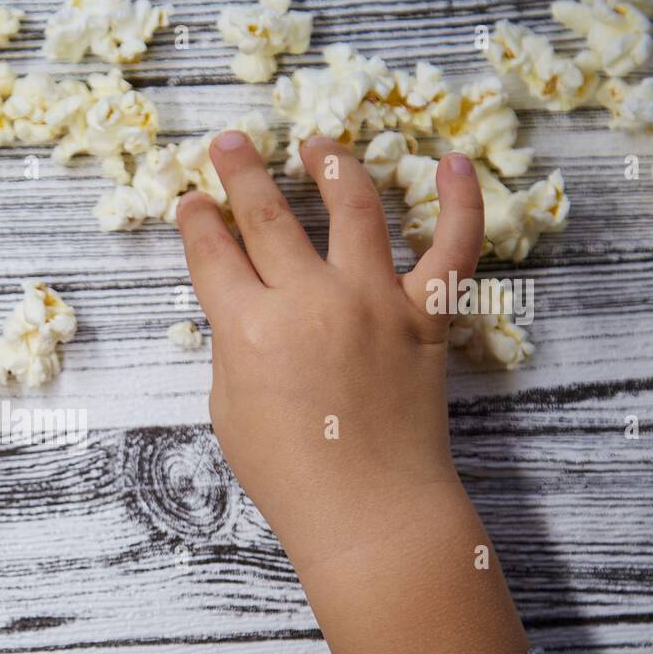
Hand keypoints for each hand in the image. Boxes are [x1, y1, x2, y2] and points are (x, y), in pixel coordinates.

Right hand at [177, 132, 527, 653]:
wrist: (370, 510)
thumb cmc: (289, 474)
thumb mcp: (230, 409)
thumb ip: (237, 349)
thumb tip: (252, 312)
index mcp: (248, 327)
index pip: (212, 254)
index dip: (197, 222)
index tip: (193, 201)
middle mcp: (307, 299)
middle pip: (268, 215)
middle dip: (242, 172)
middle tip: (231, 144)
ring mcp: (371, 300)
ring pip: (353, 206)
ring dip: (331, 164)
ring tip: (318, 144)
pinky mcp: (426, 315)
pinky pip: (453, 245)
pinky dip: (458, 199)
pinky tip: (451, 163)